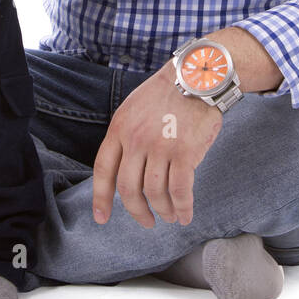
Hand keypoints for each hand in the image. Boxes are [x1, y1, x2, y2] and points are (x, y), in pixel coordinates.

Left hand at [91, 63, 222, 226]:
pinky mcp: (185, 152)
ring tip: (170, 217)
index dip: (101, 197)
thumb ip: (126, 136)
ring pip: (155, 192)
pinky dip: (182, 207)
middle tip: (146, 222)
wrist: (198, 76)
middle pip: (128, 188)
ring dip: (163, 210)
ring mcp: (160, 147)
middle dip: (137, 211)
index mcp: (120, 128)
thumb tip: (126, 169)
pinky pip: (180, 190)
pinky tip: (185, 215)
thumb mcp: (134, 107)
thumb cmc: (169, 92)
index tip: (101, 218)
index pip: (103, 170)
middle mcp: (136, 139)